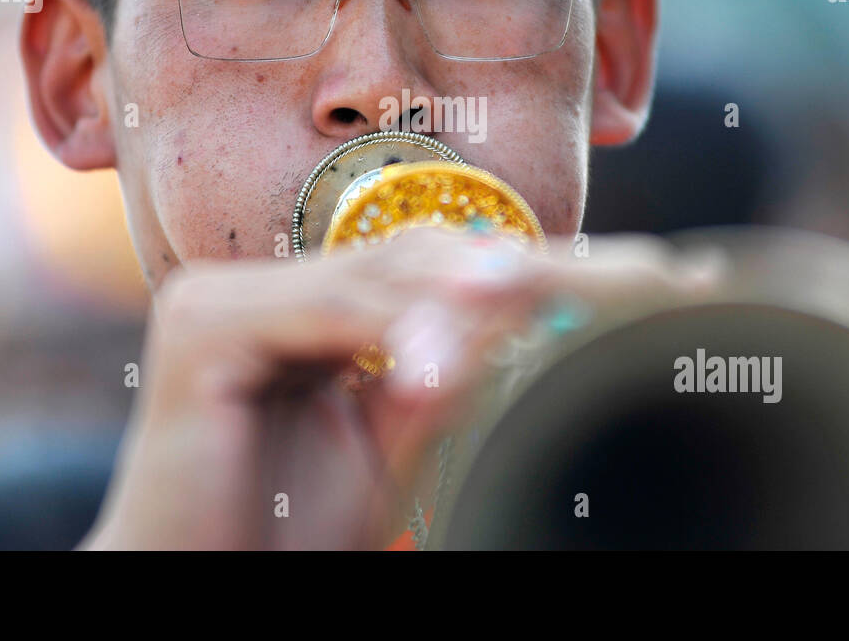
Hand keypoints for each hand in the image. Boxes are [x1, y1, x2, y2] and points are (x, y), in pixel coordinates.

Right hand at [78, 230, 723, 549]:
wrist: (193, 586)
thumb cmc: (288, 531)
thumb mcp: (398, 442)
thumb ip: (448, 374)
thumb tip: (533, 318)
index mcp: (314, 304)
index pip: (444, 270)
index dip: (548, 270)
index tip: (654, 279)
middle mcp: (268, 283)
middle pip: (430, 261)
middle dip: (548, 272)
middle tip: (656, 279)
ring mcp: (229, 295)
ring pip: (387, 282)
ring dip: (487, 297)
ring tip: (582, 299)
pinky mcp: (204, 327)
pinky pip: (325, 316)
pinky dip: (397, 336)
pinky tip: (452, 368)